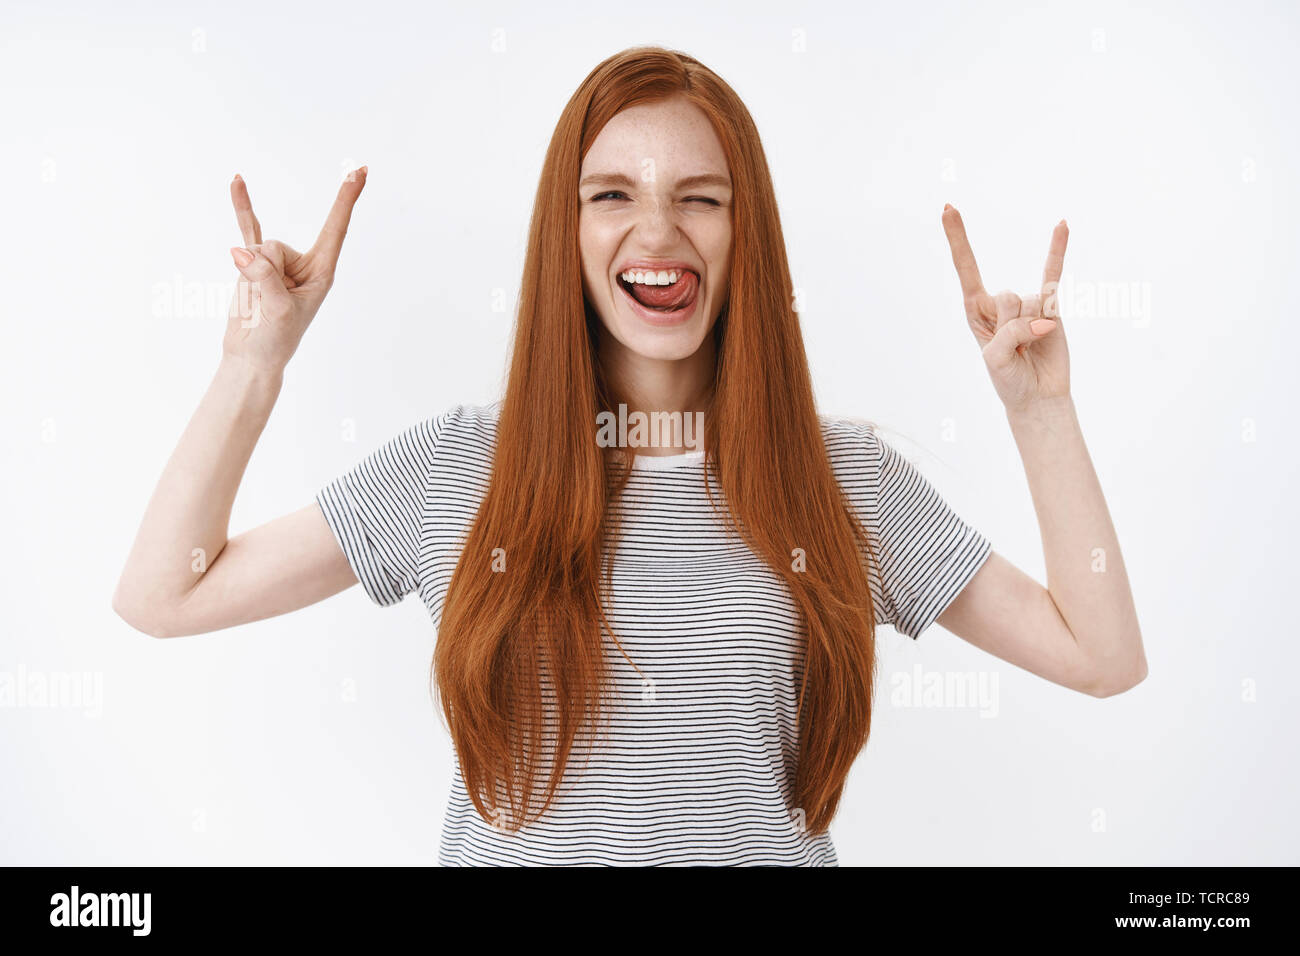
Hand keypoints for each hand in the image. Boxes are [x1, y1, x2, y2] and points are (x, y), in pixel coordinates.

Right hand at [222, 167, 367, 374]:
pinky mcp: (254, 262)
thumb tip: (241, 251)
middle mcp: (303, 263)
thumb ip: (264, 277)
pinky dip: (242, 206)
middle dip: (263, 271)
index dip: (347, 199)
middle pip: (276, 246)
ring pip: (256, 247)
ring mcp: (278, 261)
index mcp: (322, 272)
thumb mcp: (277, 310)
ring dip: (248, 272)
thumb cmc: (275, 339)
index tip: (359, 171)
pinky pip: (248, 228)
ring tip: (255, 298)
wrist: (252, 355)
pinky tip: (237, 182)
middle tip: (267, 301)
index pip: (336, 229)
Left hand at [941, 205, 1069, 413]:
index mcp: (976, 310)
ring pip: (1032, 303)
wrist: (1037, 397)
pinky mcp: (1052, 306)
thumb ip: (1009, 331)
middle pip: (1008, 297)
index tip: (947, 208)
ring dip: (1033, 330)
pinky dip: (1057, 249)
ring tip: (1031, 348)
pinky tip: (1062, 225)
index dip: (958, 239)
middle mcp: (1000, 302)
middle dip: (1013, 327)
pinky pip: (1055, 273)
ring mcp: (1027, 302)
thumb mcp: (995, 358)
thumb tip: (1042, 315)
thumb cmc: (1009, 378)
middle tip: (1015, 350)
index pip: (966, 269)